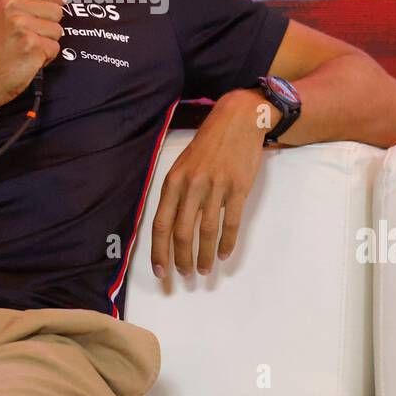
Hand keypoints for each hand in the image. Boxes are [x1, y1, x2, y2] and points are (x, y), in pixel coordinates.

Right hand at [0, 0, 66, 106]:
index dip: (44, 3)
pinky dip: (45, 57)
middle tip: (23, 36)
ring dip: (45, 42)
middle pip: (56, 10)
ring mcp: (22, 25)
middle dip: (46, 25)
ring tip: (24, 46)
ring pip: (57, 30)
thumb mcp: (2, 13)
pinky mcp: (32, 45)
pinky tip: (26, 57)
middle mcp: (11, 5)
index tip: (30, 15)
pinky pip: (54, 48)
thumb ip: (32, 0)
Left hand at [150, 89, 270, 277]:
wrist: (237, 121)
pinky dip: (226, 243)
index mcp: (173, 181)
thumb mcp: (183, 165)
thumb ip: (176, 193)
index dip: (158, 251)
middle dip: (181, 259)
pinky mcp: (237, 188)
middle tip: (185, 275)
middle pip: (181, 232)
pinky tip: (223, 254)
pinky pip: (229, 222)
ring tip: (204, 270)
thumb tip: (169, 228)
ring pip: (205, 231)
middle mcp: (191, 185)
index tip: (161, 271)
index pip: (160, 224)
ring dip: (204, 256)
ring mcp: (215, 187)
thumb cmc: (208, 145)